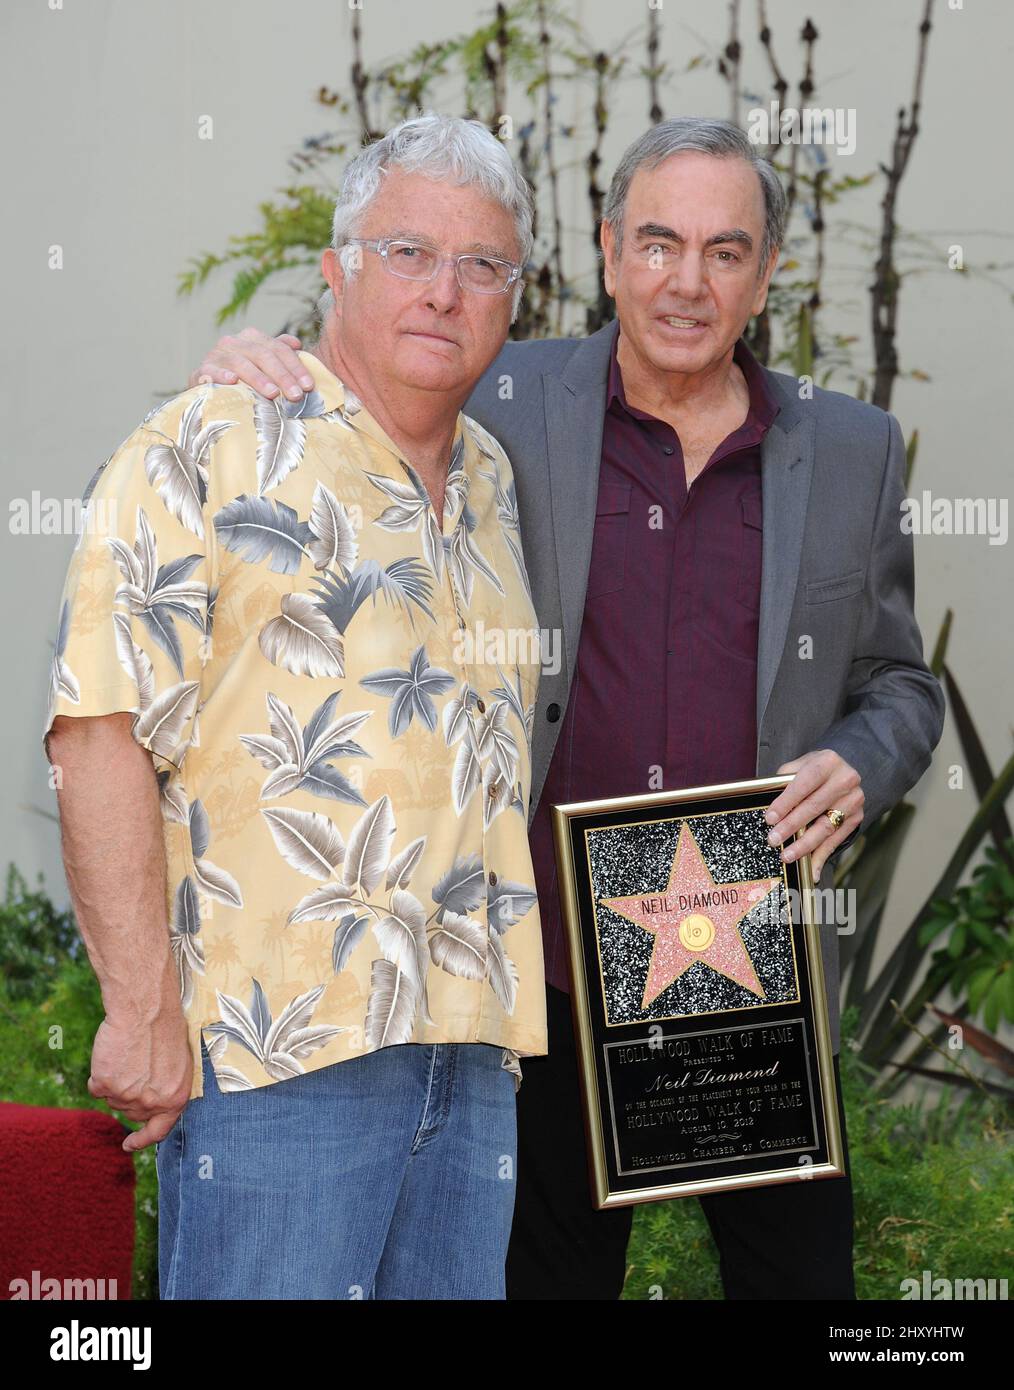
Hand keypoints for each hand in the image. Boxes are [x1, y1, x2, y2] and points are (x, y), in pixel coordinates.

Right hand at [88, 1007, 193, 1152]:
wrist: (147, 1009)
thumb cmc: (166, 1029)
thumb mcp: (180, 1064)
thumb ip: (167, 1089)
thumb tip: (154, 1104)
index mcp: (175, 1098)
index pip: (158, 1130)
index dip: (143, 1140)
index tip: (129, 1144)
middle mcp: (151, 1103)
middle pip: (131, 1110)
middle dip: (131, 1094)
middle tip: (135, 1067)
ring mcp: (126, 1096)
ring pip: (112, 1098)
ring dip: (116, 1082)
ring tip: (128, 1055)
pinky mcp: (105, 1085)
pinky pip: (96, 1087)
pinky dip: (100, 1073)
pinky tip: (112, 1054)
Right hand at [189, 326, 313, 400]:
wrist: (209, 390)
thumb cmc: (244, 380)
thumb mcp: (263, 365)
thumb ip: (280, 353)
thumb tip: (297, 344)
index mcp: (252, 338)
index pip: (278, 349)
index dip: (295, 366)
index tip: (309, 386)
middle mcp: (234, 342)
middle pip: (262, 355)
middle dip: (282, 376)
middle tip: (296, 395)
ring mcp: (216, 355)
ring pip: (240, 363)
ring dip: (258, 378)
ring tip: (273, 393)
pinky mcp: (201, 371)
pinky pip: (210, 371)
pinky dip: (221, 375)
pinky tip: (232, 381)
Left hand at [765, 749, 863, 879]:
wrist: (844, 770)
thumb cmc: (814, 770)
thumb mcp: (799, 766)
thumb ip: (784, 782)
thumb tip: (769, 808)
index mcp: (827, 762)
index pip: (804, 784)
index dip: (786, 802)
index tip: (770, 818)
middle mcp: (845, 780)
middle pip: (814, 807)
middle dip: (792, 826)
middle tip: (773, 840)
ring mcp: (854, 800)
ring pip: (826, 827)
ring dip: (805, 845)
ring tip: (787, 855)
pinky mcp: (857, 818)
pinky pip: (836, 840)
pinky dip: (822, 856)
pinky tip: (812, 870)